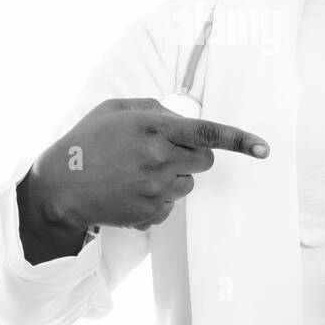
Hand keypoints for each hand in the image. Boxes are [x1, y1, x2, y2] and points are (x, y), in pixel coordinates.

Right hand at [29, 97, 270, 232]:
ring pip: (189, 184)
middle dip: (192, 154)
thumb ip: (156, 109)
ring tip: (137, 172)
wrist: (59, 187)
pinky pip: (171, 205)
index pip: (209, 133)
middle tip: (162, 151)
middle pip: (205, 161)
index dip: (241, 140)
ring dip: (173, 176)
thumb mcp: (116, 109)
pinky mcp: (150, 215)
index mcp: (154, 129)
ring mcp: (156, 191)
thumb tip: (184, 120)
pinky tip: (130, 191)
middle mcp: (159, 160)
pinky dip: (157, 198)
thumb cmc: (87, 142)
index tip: (265, 149)